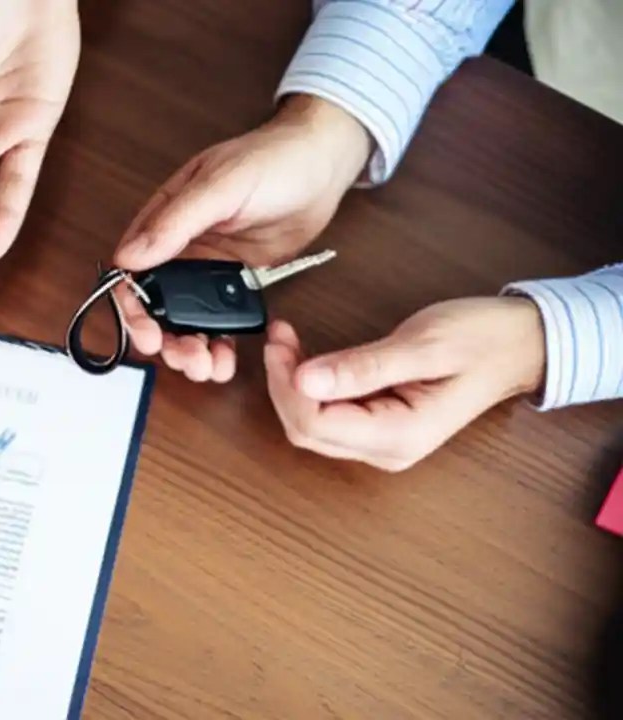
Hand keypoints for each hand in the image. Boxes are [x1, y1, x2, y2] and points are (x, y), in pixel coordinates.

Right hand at [112, 95, 371, 382]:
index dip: (132, 307)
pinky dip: (219, 344)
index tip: (146, 334)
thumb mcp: (219, 186)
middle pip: (156, 305)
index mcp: (164, 220)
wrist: (324, 164)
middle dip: (163, 338)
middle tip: (183, 358)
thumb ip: (174, 222)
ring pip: (186, 320)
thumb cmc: (271, 160)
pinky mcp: (238, 284)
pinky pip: (221, 321)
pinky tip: (226, 360)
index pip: (131, 270)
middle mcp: (180, 249)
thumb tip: (129, 257)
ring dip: (190, 348)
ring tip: (206, 367)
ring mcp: (209, 269)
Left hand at [263, 297, 546, 471]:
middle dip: (283, 384)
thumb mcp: (422, 345)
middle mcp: (386, 450)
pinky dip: (308, 387)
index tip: (281, 343)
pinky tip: (306, 358)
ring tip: (288, 341)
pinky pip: (327, 415)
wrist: (520, 346)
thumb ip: (363, 366)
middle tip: (280, 336)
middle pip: (306, 430)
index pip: (315, 424)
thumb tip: (305, 378)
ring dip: (291, 385)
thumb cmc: (482, 341)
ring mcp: (381, 443)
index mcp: (399, 435)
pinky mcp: (377, 427)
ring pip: (311, 425)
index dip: (287, 385)